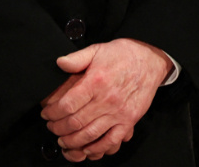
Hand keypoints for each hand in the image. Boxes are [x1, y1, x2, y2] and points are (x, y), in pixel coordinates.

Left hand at [40, 38, 172, 161]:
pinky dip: (96, 149)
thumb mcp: (98, 49)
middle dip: (58, 128)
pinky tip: (87, 148)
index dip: (52, 113)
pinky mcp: (129, 120)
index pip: (67, 105)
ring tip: (63, 139)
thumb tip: (59, 63)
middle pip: (75, 123)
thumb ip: (77, 58)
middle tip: (52, 127)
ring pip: (89, 135)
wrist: (151, 60)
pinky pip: (110, 141)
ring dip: (72, 141)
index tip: (46, 114)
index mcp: (96, 81)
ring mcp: (119, 112)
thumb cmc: (124, 54)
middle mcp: (107, 99)